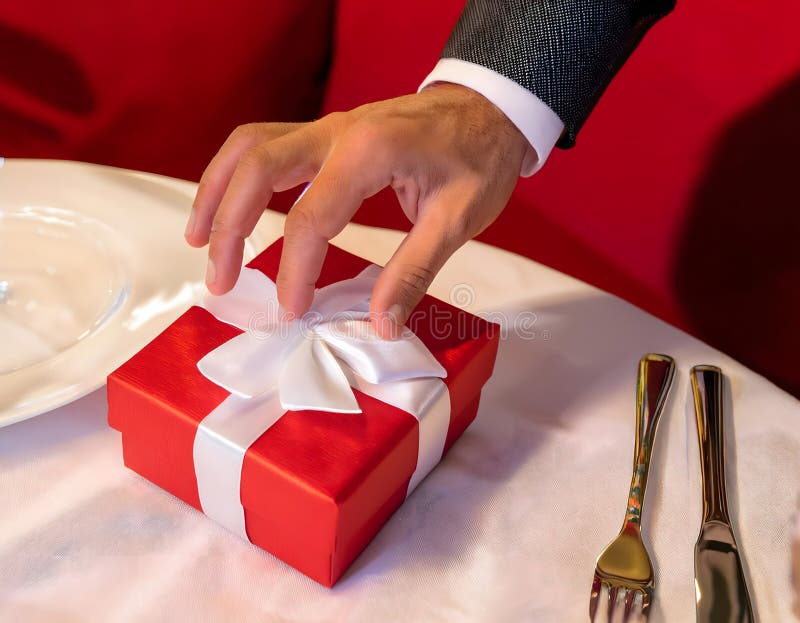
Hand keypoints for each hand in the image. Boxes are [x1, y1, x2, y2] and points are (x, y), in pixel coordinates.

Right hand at [185, 83, 527, 337]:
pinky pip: (265, 144)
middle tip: (219, 280)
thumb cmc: (480, 159)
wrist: (490, 109)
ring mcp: (328, 128)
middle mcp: (336, 132)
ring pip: (249, 148)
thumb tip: (380, 325)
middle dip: (228, 228)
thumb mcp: (459, 219)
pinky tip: (230, 205)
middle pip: (256, 170)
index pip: (310, 219)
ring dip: (217, 192)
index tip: (291, 311)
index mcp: (369, 153)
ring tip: (197, 240)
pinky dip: (237, 174)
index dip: (294, 272)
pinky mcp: (328, 133)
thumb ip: (415, 270)